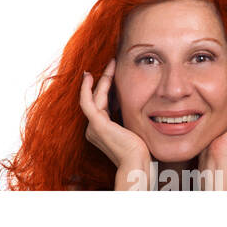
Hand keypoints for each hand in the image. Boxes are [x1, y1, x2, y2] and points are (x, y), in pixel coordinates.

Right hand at [81, 59, 150, 190]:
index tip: (112, 75)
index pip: (102, 105)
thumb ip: (129, 119)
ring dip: (102, 79)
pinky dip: (86, 88)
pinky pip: (87, 101)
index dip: (106, 89)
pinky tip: (89, 75)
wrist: (136, 163)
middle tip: (112, 63)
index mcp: (101, 131)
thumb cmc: (139, 151)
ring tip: (110, 64)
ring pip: (94, 97)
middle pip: (97, 98)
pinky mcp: (96, 124)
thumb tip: (141, 106)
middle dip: (104, 80)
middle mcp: (93, 129)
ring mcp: (93, 127)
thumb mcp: (133, 130)